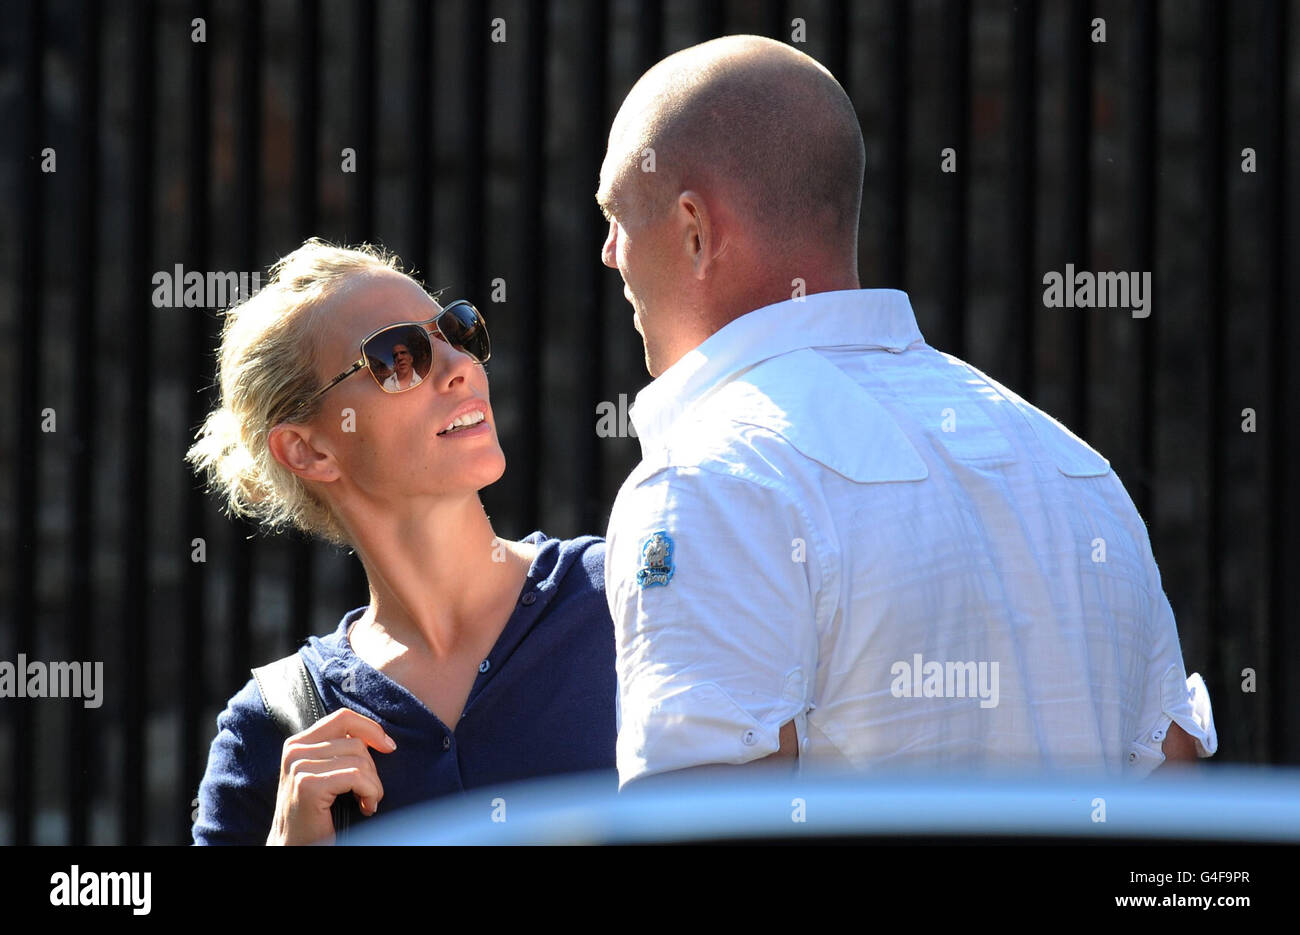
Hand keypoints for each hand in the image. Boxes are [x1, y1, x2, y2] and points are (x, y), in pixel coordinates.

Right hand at [267, 708, 396, 845]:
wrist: (294, 846)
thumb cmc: (316, 813)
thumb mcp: (325, 774)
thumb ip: (340, 750)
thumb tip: (380, 737)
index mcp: (298, 743)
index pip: (344, 717)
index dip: (371, 729)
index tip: (389, 747)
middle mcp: (295, 750)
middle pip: (356, 742)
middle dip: (372, 769)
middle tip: (369, 793)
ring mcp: (299, 766)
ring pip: (359, 760)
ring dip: (373, 785)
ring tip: (367, 802)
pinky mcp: (308, 785)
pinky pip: (356, 777)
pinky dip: (370, 792)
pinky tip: (366, 808)